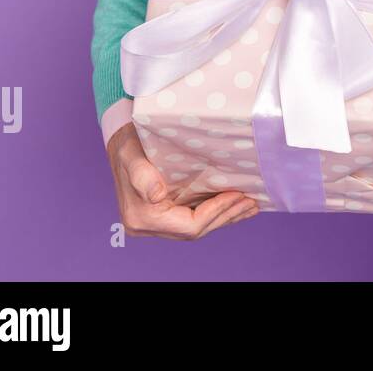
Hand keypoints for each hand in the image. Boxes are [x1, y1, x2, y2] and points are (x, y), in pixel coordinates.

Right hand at [107, 122, 258, 239]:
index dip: (217, 213)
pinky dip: (215, 213)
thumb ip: (142, 175)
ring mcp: (155, 224)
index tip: (237, 195)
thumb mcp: (132, 154)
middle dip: (226, 216)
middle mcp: (147, 227)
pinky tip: (234, 205)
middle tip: (251, 202)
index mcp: (143, 218)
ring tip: (249, 205)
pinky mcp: (163, 215)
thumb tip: (156, 196)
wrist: (121, 141)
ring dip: (225, 217)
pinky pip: (193, 220)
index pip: (190, 226)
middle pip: (196, 230)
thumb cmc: (129, 144)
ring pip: (197, 228)